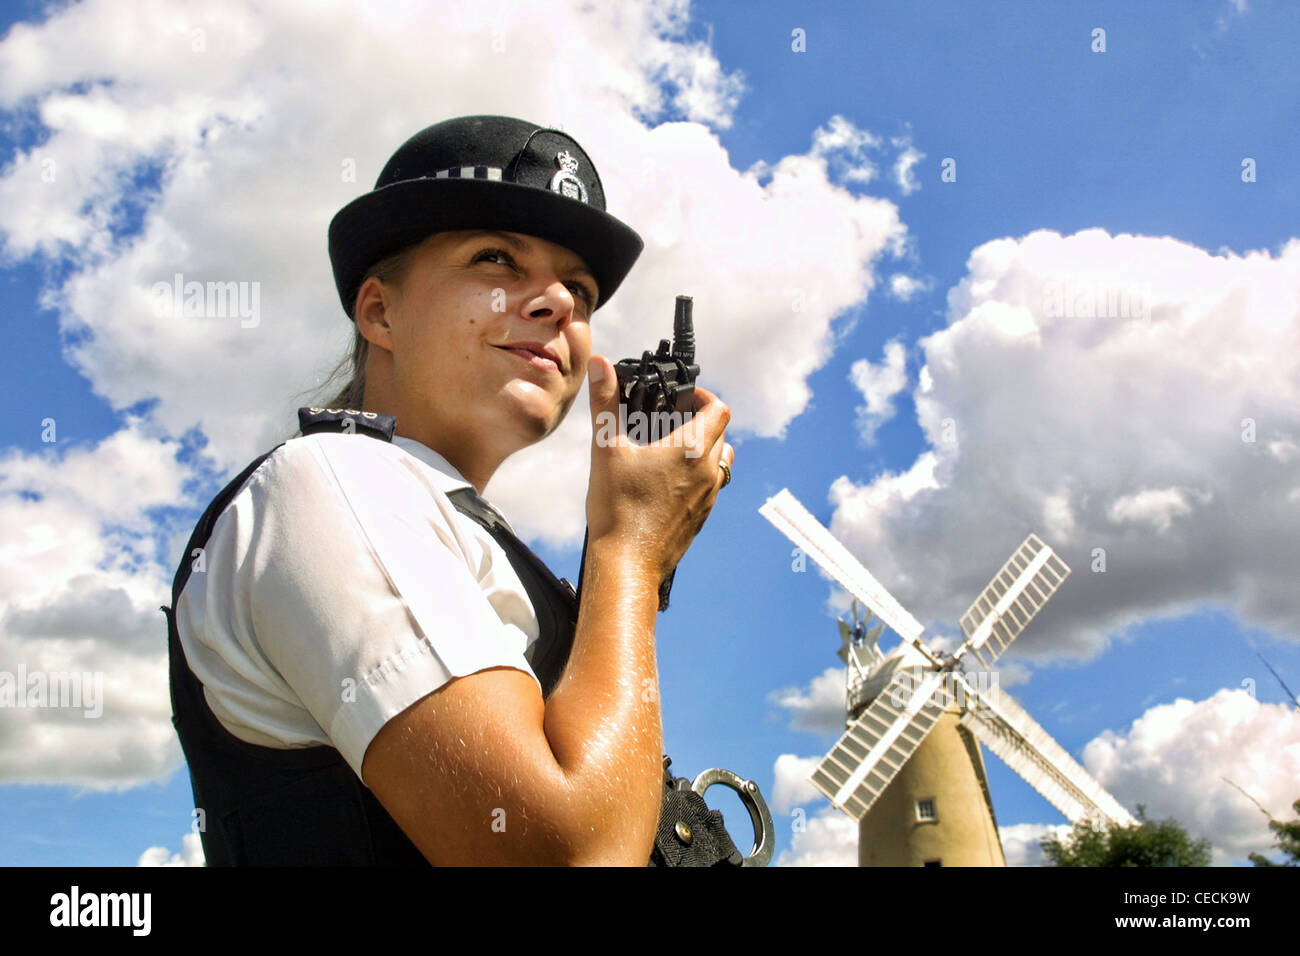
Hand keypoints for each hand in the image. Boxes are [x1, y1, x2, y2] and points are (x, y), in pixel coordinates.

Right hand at [584, 354, 732, 580]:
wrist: (626, 564)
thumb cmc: (616, 508)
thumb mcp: (606, 450)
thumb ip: (606, 403)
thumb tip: (601, 363)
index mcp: (691, 451)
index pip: (719, 410)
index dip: (703, 396)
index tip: (682, 396)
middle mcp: (708, 473)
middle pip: (722, 434)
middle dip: (701, 421)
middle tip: (671, 420)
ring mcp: (709, 498)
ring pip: (721, 462)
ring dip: (705, 449)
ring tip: (672, 449)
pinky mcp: (702, 518)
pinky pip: (711, 487)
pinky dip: (699, 475)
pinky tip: (668, 481)